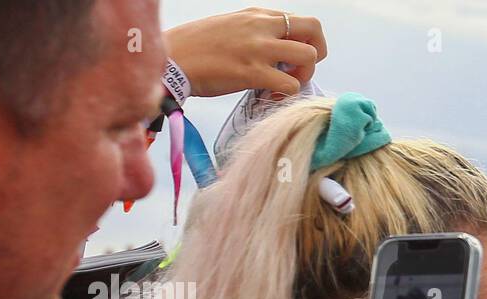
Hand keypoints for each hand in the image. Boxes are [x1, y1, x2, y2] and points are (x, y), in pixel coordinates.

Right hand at [164, 8, 328, 98]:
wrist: (171, 58)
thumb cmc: (197, 47)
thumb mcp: (232, 26)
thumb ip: (257, 32)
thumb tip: (278, 50)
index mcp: (257, 15)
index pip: (302, 20)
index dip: (307, 42)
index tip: (293, 58)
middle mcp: (261, 26)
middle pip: (314, 30)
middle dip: (316, 54)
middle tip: (298, 71)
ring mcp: (258, 48)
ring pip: (309, 57)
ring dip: (303, 76)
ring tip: (283, 84)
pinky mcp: (252, 72)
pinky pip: (290, 85)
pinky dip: (286, 95)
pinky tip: (270, 96)